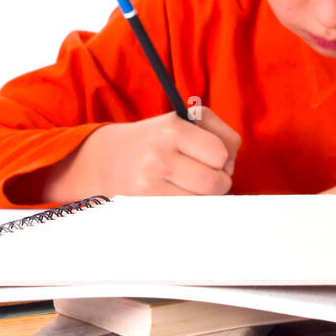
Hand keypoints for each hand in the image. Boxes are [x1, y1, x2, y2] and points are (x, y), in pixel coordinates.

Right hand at [38, 109, 241, 199]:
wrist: (106, 159)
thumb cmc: (160, 139)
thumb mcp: (189, 120)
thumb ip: (223, 135)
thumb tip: (229, 168)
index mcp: (172, 129)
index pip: (220, 154)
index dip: (222, 158)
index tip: (210, 157)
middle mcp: (157, 157)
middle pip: (215, 183)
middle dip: (218, 181)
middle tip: (204, 176)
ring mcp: (147, 185)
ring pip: (202, 203)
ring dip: (203, 197)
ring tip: (188, 186)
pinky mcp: (142, 207)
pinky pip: (184, 215)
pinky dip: (188, 209)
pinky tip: (177, 197)